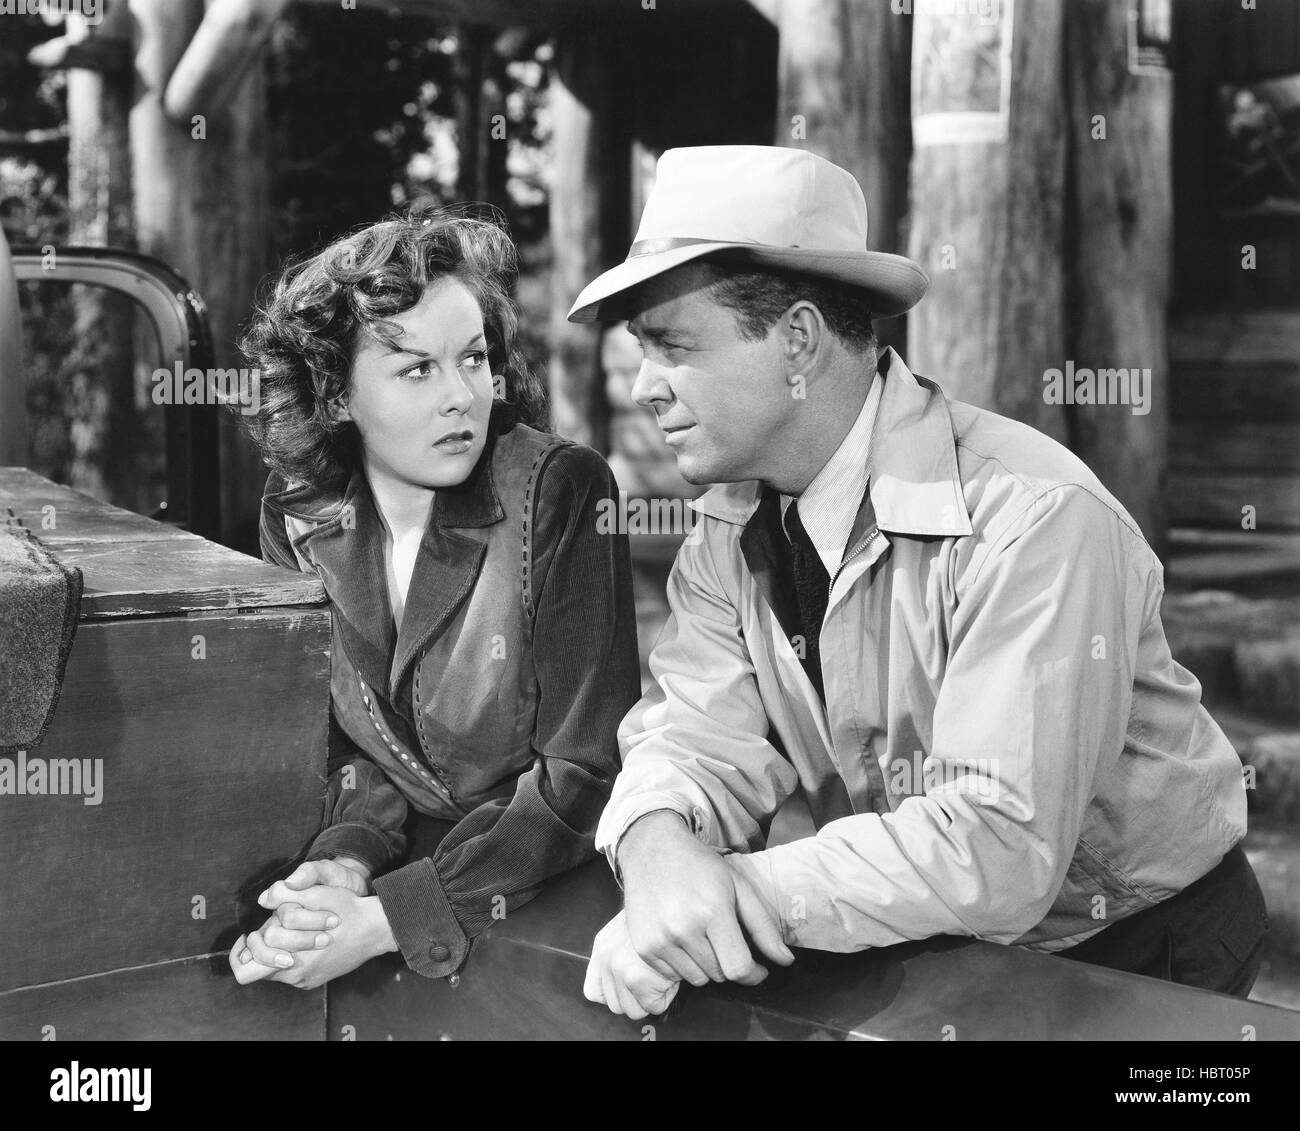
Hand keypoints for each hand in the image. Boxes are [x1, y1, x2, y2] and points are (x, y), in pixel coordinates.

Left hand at [230, 885, 396, 988]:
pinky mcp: (316, 979)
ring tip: (292, 928)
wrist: (377, 928)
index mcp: (290, 960)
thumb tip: (263, 899)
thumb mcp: (315, 894)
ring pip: (276, 968)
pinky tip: (305, 937)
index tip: (249, 933)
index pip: (246, 969)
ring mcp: (306, 980)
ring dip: (278, 947)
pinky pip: (292, 970)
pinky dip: (292, 953)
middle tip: (269, 929)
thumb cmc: (347, 909)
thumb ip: (285, 896)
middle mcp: (295, 976)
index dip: (242, 951)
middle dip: (260, 946)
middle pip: (257, 970)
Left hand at [584, 910, 680, 1019]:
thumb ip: (621, 958)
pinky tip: (671, 974)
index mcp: (602, 949)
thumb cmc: (658, 917)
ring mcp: (618, 968)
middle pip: (617, 1006)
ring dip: (653, 997)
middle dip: (639, 998)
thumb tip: (629, 990)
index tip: (631, 987)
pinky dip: (667, 994)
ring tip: (663, 974)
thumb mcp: (631, 931)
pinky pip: (654, 1005)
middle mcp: (606, 959)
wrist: (672, 896)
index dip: (615, 994)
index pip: (594, 992)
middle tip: (654, 977)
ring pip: (635, 1010)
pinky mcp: (635, 976)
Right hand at [618, 811, 793, 986]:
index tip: (758, 969)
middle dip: (728, 962)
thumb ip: (763, 926)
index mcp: (712, 911)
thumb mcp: (738, 886)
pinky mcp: (643, 947)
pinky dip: (682, 964)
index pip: (738, 967)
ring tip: (700, 936)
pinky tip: (680, 938)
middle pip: (718, 975)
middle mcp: (683, 929)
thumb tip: (786, 961)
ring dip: (705, 965)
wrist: (652, 849)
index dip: (753, 974)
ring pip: (696, 979)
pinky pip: (673, 976)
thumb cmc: (700, 866)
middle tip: (723, 938)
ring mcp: (659, 940)